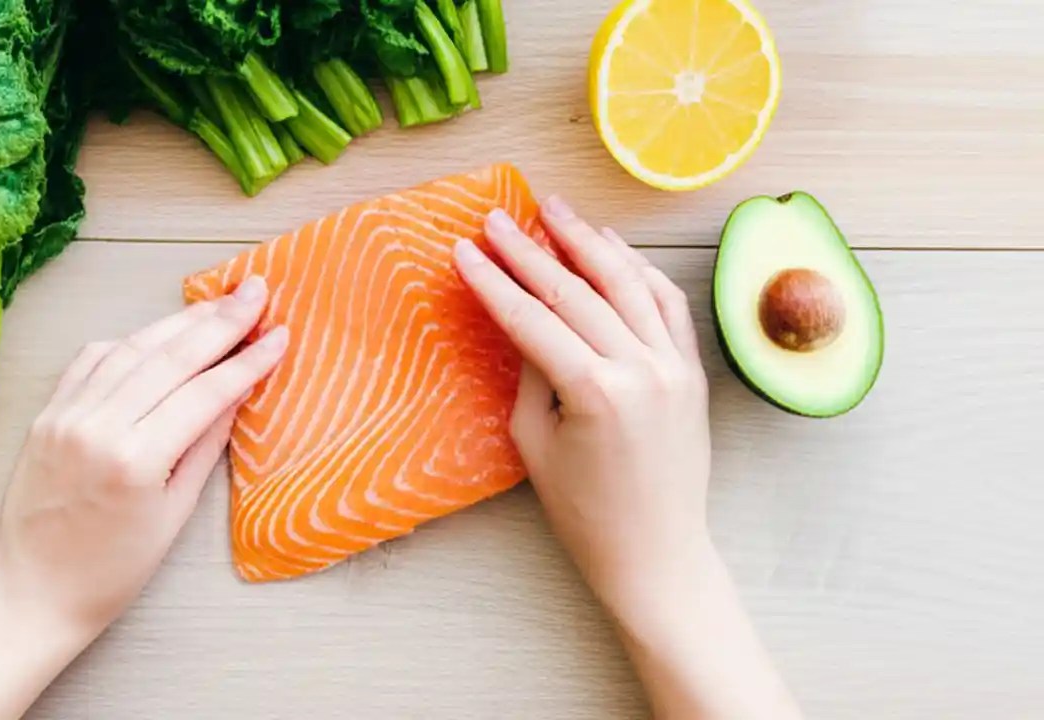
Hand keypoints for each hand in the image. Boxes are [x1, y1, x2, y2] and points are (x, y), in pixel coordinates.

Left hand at [0, 277, 288, 719]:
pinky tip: (159, 332)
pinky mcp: (47, 413)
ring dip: (178, 322)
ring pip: (131, 348)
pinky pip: (92, 360)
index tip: (279, 334)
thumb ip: (204, 447)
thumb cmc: (111, 570)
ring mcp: (66, 415)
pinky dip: (130, 340)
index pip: (204, 392)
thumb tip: (235, 394)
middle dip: (220, 321)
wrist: (33, 592)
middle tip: (256, 292)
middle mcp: (97, 426)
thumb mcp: (174, 516)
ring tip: (218, 304)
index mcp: (135, 460)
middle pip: (170, 357)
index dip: (247, 361)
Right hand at [455, 197, 709, 604]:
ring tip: (555, 209)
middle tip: (497, 219)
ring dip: (588, 240)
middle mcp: (640, 368)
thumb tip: (524, 317)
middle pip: (575, 291)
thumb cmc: (585, 512)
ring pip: (627, 282)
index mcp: (594, 392)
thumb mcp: (535, 443)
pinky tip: (610, 246)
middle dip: (530, 251)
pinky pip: (666, 303)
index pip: (532, 318)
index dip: (493, 281)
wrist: (656, 551)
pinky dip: (638, 269)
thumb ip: (531, 373)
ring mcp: (673, 365)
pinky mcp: (693, 370)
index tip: (464, 250)